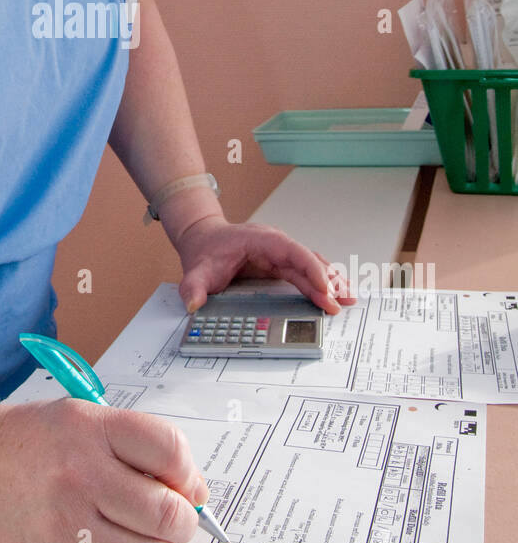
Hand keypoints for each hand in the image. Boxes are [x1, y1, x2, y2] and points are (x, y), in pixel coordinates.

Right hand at [0, 398, 209, 542]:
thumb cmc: (29, 443)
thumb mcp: (82, 418)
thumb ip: (135, 445)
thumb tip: (190, 488)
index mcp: (91, 430)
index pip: (169, 451)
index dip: (189, 472)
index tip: (188, 483)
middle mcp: (81, 475)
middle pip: (167, 510)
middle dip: (185, 517)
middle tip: (178, 514)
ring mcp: (70, 523)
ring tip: (146, 531)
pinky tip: (106, 538)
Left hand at [175, 216, 355, 314]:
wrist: (203, 239)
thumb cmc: (205, 250)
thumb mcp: (196, 269)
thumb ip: (194, 286)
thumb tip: (193, 303)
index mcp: (261, 240)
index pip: (292, 251)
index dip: (310, 268)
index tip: (324, 287)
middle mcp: (276, 245)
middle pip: (307, 260)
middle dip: (326, 281)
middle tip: (341, 302)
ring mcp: (280, 254)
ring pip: (311, 266)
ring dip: (330, 282)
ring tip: (349, 299)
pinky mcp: (281, 264)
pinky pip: (306, 272)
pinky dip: (322, 283)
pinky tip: (336, 293)